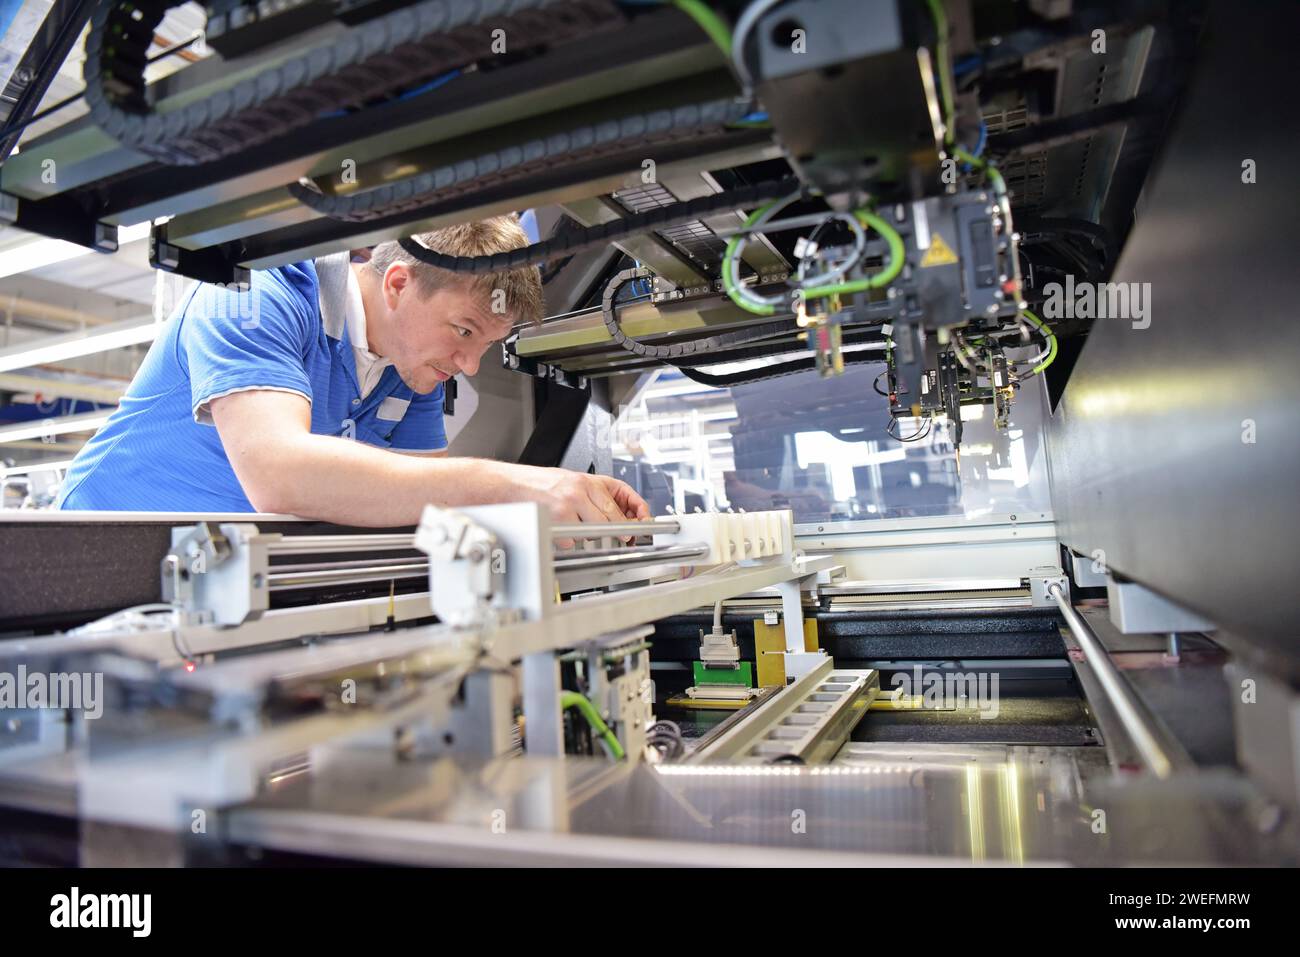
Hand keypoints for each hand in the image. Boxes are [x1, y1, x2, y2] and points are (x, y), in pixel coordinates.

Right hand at [503, 465, 650, 544]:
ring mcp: (570, 504)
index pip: (622, 498)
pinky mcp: (558, 519)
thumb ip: (593, 496)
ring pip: (595, 531)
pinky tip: (555, 529)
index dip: (635, 515)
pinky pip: (573, 540)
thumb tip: (618, 516)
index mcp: (588, 479)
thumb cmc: (535, 484)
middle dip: (615, 531)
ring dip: (586, 535)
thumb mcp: (570, 481)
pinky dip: (566, 541)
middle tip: (615, 538)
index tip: (641, 526)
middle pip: (613, 518)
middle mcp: (581, 489)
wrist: (507, 485)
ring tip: (570, 525)